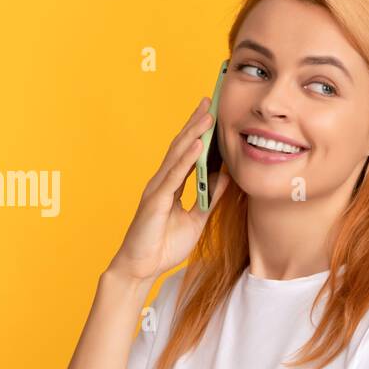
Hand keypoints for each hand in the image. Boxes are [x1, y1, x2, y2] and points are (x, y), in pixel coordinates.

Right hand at [107, 97, 232, 283]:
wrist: (142, 268)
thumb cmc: (164, 245)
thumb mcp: (197, 219)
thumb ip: (209, 198)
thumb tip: (226, 178)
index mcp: (172, 185)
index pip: (187, 152)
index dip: (199, 132)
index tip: (212, 112)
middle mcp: (163, 182)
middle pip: (180, 146)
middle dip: (195, 123)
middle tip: (210, 100)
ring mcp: (157, 189)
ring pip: (177, 156)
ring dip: (193, 134)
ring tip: (207, 115)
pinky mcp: (155, 202)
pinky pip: (173, 177)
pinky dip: (186, 160)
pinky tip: (196, 146)